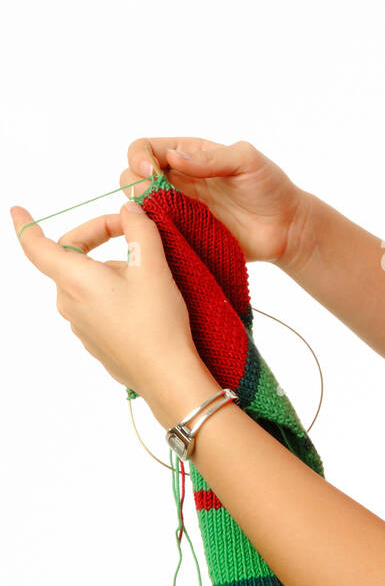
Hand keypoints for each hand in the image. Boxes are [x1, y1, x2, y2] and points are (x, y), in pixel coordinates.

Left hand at [10, 197, 202, 400]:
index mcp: (75, 279)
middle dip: (99, 238)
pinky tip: (145, 301)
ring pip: (87, 281)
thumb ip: (139, 230)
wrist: (165, 375)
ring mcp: (79, 324)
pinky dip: (114, 292)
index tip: (17, 210)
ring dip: (112, 268)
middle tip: (134, 232)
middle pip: (71, 257)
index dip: (26, 225)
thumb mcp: (153, 267)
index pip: (37, 246)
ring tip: (148, 275)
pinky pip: (96, 304)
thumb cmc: (156, 322)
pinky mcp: (93, 339)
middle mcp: (68, 301)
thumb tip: (129, 211)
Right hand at [124, 137, 313, 268]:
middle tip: (158, 199)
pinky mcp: (183, 235)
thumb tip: (172, 158)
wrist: (286, 228)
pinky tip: (159, 238)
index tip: (153, 173)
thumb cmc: (271, 187)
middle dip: (134, 185)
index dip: (139, 158)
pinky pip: (154, 235)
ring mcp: (177, 209)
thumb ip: (212, 158)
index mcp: (188, 155)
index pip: (144, 148)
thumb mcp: (247, 161)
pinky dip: (150, 236)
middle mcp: (177, 180)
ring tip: (159, 220)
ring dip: (139, 212)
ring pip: (138, 207)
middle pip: (131, 177)